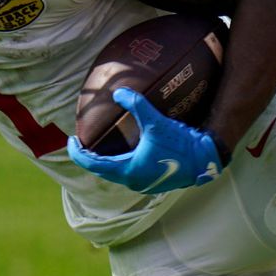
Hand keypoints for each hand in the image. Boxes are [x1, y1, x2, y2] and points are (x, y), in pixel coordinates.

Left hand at [67, 88, 225, 192]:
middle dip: (88, 157)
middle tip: (79, 142)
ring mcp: (143, 184)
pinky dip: (117, 164)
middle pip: (101, 171)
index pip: (93, 165)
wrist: (205, 160)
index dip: (78, 154)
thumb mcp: (156, 122)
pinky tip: (120, 152)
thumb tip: (118, 91)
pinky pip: (126, 174)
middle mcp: (133, 181)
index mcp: (129, 171)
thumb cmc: (180, 145)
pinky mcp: (152, 182)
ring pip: (115, 174)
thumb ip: (136, 105)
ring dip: (104, 162)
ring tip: (96, 147)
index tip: (71, 141)